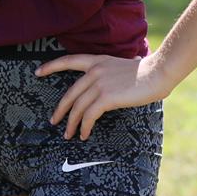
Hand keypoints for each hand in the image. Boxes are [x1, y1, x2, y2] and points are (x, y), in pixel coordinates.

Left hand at [38, 53, 171, 139]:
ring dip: (71, 123)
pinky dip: (84, 127)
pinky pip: (89, 116)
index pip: (68, 61)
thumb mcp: (123, 66)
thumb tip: (109, 85)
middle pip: (70, 93)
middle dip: (60, 110)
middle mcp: (95, 71)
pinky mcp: (107, 97)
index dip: (51, 66)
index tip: (38, 72)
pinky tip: (84, 134)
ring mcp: (99, 84)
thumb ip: (111, 73)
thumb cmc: (147, 72)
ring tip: (69, 135)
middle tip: (54, 121)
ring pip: (78, 107)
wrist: (158, 72)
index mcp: (98, 61)